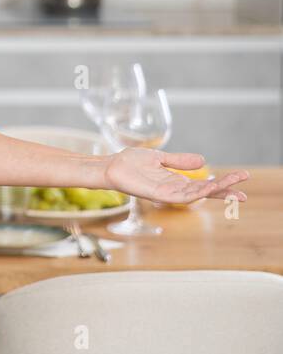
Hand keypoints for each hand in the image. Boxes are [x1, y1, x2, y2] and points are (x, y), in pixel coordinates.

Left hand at [103, 148, 249, 203]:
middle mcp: (174, 188)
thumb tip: (203, 160)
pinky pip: (181, 196)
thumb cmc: (129, 163)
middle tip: (245, 187)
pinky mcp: (158, 194)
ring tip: (232, 185)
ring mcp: (167, 193)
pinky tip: (209, 188)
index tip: (241, 178)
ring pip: (197, 195)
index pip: (204, 184)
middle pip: (205, 191)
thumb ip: (180, 160)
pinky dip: (196, 193)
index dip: (222, 183)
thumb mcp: (159, 157)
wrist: (109, 166)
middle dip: (224, 189)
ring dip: (215, 190)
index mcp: (176, 180)